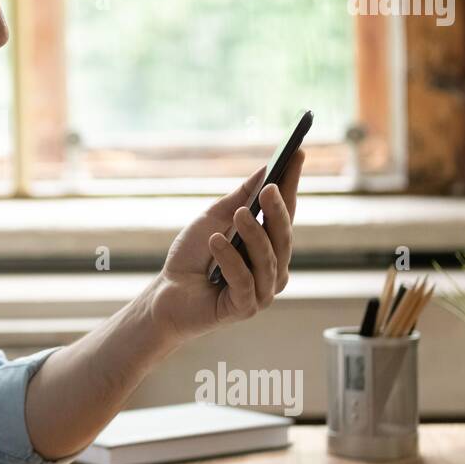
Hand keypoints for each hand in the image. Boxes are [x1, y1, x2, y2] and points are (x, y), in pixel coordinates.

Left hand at [151, 149, 303, 344]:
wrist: (166, 293)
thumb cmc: (191, 257)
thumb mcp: (213, 220)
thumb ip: (239, 198)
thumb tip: (266, 170)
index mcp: (268, 247)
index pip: (285, 213)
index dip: (292, 185)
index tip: (298, 154)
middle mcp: (272, 270)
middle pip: (283, 238)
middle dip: (277, 212)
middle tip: (269, 188)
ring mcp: (262, 292)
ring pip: (268, 260)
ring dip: (253, 235)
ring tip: (239, 214)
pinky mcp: (245, 309)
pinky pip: (244, 281)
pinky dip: (230, 260)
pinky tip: (214, 243)